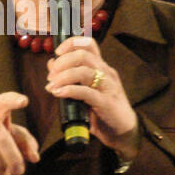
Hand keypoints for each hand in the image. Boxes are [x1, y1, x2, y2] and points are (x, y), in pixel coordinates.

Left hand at [45, 36, 140, 157]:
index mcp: (101, 67)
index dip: (71, 43)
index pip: (89, 45)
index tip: (57, 52)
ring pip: (84, 71)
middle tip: (51, 75)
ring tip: (51, 86)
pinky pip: (86, 92)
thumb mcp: (85, 90)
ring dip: (63, 77)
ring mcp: (108, 87)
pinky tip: (59, 93)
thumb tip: (51, 64)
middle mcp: (106, 73)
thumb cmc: (102, 110)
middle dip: (63, 62)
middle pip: (83, 55)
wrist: (123, 131)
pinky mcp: (106, 103)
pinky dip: (69, 90)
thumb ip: (70, 78)